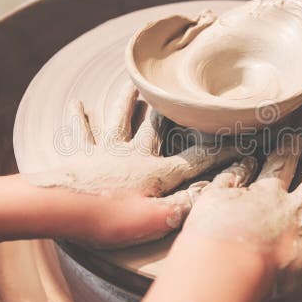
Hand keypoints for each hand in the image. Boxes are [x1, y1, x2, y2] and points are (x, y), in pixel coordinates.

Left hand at [23, 84, 254, 246]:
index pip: (196, 159)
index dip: (220, 152)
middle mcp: (133, 154)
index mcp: (155, 171)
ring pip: (120, 119)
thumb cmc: (109, 219)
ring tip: (132, 82)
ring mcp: (105, 152)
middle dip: (170, 110)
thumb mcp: (156, 219)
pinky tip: (78, 104)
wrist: (60, 210)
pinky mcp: (80, 157)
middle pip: (156, 126)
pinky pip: (81, 132)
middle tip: (179, 92)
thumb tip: (217, 189)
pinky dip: (80, 118)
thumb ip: (187, 203)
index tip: (241, 144)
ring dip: (127, 100)